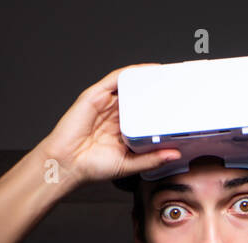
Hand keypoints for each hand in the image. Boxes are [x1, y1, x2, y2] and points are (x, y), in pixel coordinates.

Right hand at [37, 64, 181, 186]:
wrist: (68, 164)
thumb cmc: (93, 166)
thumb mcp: (130, 164)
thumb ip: (152, 159)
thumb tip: (174, 154)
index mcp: (124, 129)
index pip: (146, 114)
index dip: (161, 108)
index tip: (179, 106)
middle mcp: (115, 115)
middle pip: (139, 97)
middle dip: (157, 91)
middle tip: (177, 87)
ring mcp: (105, 104)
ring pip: (129, 86)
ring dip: (146, 79)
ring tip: (166, 75)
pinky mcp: (95, 96)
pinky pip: (115, 79)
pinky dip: (131, 73)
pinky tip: (146, 71)